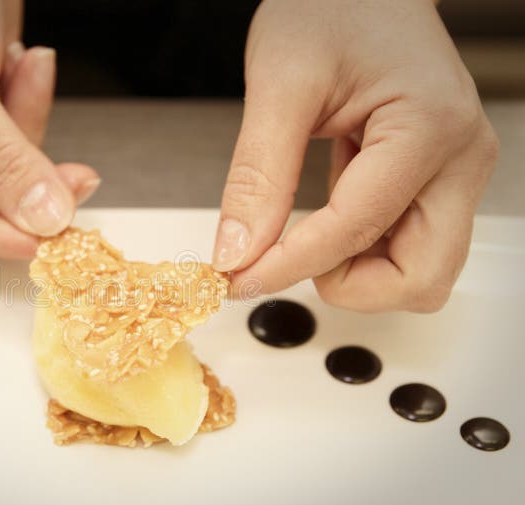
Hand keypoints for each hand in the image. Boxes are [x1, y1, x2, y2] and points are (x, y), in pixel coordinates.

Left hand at [213, 0, 498, 311]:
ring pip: (419, 273)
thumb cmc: (332, 6)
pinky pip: (407, 246)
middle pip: (420, 278)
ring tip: (305, 228)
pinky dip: (362, 251)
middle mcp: (459, 160)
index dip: (287, 266)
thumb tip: (238, 253)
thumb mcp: (280, 84)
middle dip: (347, 285)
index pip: (355, 230)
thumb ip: (258, 176)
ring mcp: (454, 173)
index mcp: (429, 128)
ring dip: (357, 273)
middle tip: (284, 257)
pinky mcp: (437, 180)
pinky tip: (325, 211)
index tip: (237, 278)